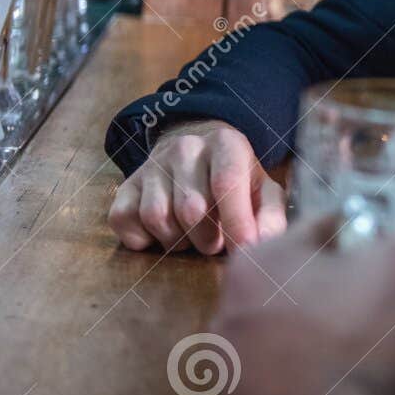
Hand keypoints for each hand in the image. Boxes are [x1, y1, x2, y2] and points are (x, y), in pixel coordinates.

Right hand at [108, 121, 286, 254]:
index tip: (245, 251)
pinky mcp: (126, 185)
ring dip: (177, 240)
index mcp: (226, 143)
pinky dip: (144, 239)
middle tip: (216, 241)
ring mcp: (152, 164)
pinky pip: (125, 222)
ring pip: (157, 218)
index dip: (236, 223)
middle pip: (191, 209)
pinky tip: (164, 232)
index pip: (226, 184)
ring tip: (192, 234)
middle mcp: (185, 148)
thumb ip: (270, 216)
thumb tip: (262, 244)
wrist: (196, 154)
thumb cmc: (235, 180)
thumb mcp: (262, 191)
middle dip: (208, 239)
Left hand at [210, 173, 394, 394]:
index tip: (393, 260)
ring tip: (369, 341)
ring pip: (290, 324)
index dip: (370, 240)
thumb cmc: (373, 339)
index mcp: (257, 261)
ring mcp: (228, 366)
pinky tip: (345, 375)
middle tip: (384, 302)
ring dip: (324, 326)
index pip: (325, 228)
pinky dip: (309, 368)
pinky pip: (281, 371)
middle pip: (304, 277)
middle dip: (343, 284)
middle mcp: (226, 308)